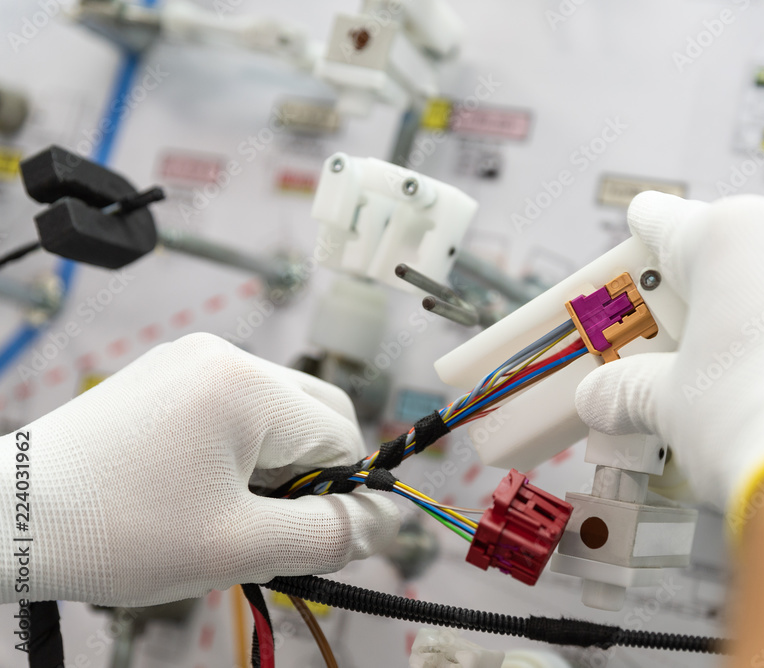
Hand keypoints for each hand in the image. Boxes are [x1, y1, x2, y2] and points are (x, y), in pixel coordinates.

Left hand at [0, 333, 398, 605]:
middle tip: (267, 527)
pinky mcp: (165, 374)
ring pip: (276, 412)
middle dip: (311, 475)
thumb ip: (331, 534)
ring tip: (225, 513)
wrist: (6, 519)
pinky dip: (239, 450)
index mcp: (246, 386)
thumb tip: (393, 521)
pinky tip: (200, 488)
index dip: (339, 494)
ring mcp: (189, 360)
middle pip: (315, 414)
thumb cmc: (116, 532)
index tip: (307, 539)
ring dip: (274, 465)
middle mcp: (223, 355)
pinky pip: (234, 407)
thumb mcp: (238, 547)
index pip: (342, 437)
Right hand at [575, 193, 763, 528]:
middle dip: (718, 292)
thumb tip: (602, 399)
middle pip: (742, 250)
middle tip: (699, 346)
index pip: (666, 221)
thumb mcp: (670, 405)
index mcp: (728, 237)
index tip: (642, 236)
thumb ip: (629, 390)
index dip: (645, 236)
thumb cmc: (760, 420)